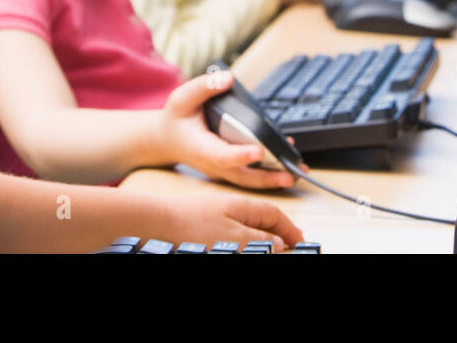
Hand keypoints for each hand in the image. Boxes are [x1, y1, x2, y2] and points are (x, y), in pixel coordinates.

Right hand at [155, 71, 303, 189]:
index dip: (240, 155)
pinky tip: (288, 168)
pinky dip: (269, 176)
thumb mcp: (182, 98)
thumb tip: (228, 78)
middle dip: (266, 177)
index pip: (222, 155)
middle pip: (241, 176)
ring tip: (296, 173)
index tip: (258, 150)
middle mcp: (213, 163)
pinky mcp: (229, 170)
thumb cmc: (176, 119)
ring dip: (272, 180)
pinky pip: (250, 177)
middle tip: (290, 174)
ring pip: (248, 181)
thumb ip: (204, 86)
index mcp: (201, 147)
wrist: (166, 140)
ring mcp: (221, 170)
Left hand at [157, 192, 305, 251]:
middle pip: (263, 220)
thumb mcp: (233, 238)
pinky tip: (238, 247)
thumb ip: (258, 241)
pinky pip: (231, 234)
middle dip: (278, 234)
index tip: (301, 242)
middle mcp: (231, 208)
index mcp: (243, 206)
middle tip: (289, 248)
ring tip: (268, 250)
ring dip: (260, 240)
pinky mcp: (204, 227)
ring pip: (247, 228)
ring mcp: (217, 217)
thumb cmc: (190, 227)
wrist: (155, 224)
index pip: (275, 214)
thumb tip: (278, 244)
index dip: (290, 229)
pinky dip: (241, 241)